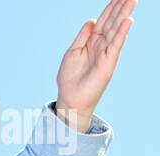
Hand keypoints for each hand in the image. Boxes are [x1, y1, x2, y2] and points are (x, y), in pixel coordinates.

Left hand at [56, 0, 135, 131]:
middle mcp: (101, 46)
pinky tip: (127, 21)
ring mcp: (106, 54)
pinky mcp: (108, 63)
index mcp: (92, 42)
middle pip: (113, 22)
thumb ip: (83, 36)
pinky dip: (122, 33)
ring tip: (132, 1)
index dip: (110, 8)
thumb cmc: (69, 79)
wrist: (70, 99)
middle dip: (121, 7)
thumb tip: (93, 20)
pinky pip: (116, 45)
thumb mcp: (73, 52)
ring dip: (124, 15)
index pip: (104, 20)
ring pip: (116, 30)